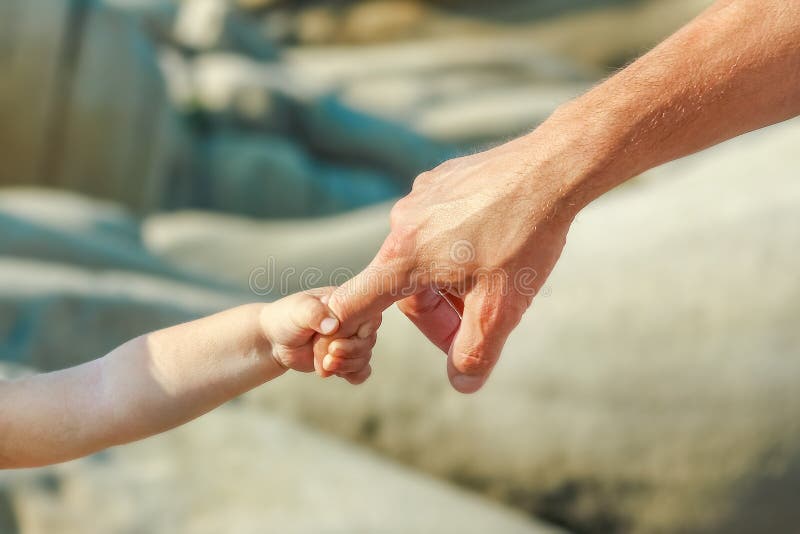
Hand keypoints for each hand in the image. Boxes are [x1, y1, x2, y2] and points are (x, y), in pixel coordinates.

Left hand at [260, 288, 380, 383]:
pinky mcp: (345, 359)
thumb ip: (316, 314)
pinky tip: (336, 372)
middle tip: (330, 352)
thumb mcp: (298, 310)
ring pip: (364, 357)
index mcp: (347, 302)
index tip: (338, 337)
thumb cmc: (286, 317)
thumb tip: (333, 325)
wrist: (275, 340)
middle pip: (368, 341)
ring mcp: (350, 341)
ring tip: (325, 364)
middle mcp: (353, 322)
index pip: (369, 315)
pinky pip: (361, 371)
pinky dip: (353, 374)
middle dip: (349, 351)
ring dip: (347, 364)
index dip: (359, 330)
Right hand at [328, 129, 583, 392]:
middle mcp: (402, 223)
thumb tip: (461, 384)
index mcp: (404, 257)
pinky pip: (436, 225)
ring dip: (447, 283)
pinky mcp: (441, 180)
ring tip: (490, 288)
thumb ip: (476, 351)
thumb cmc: (525, 237)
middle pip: (402, 286)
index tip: (339, 349)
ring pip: (422, 256)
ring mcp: (421, 196)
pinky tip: (491, 249)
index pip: (354, 303)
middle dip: (436, 315)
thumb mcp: (501, 306)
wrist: (553, 168)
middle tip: (473, 331)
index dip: (342, 330)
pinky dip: (454, 248)